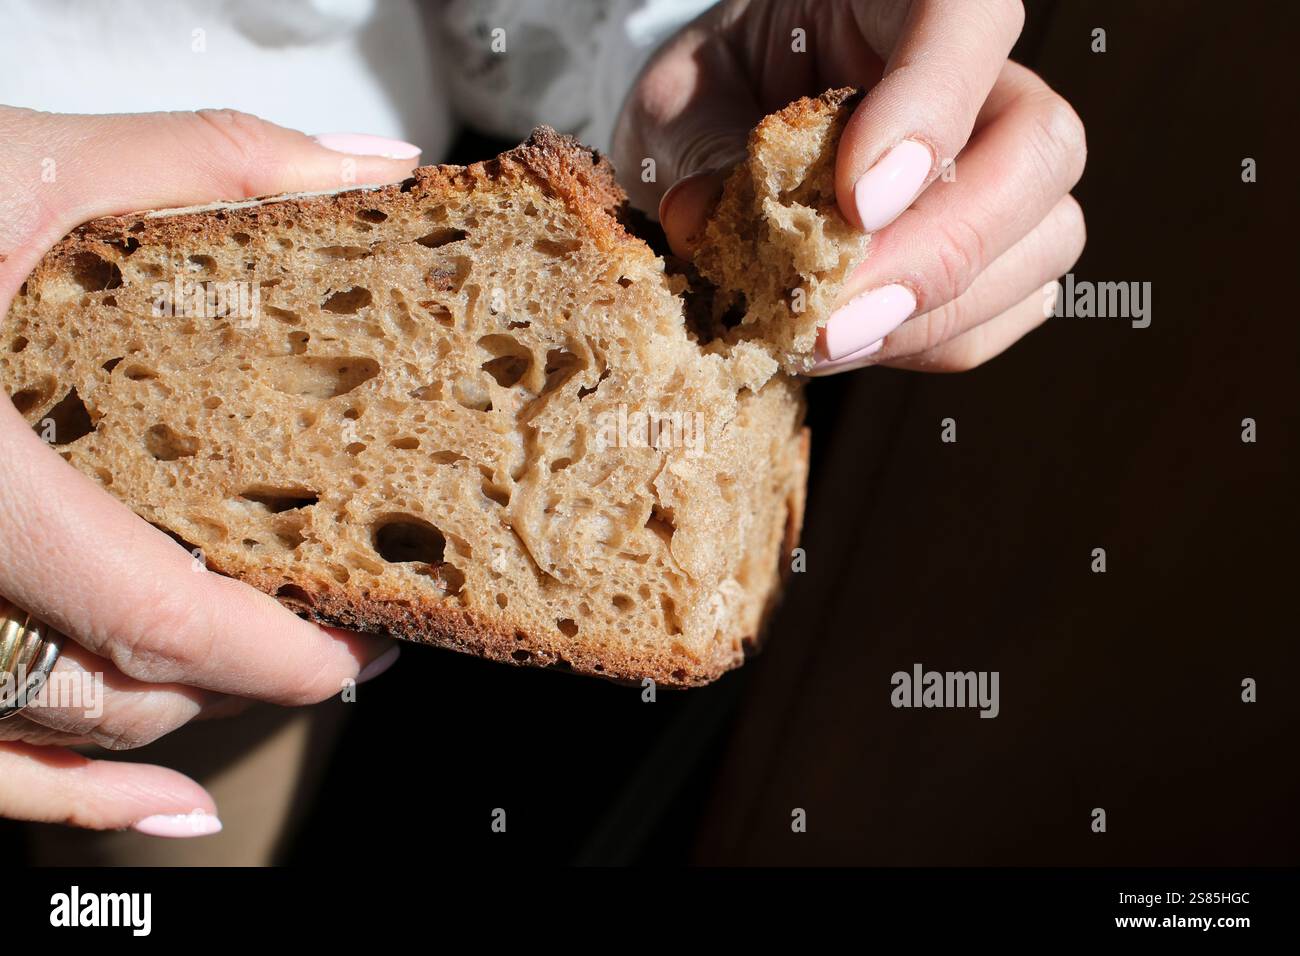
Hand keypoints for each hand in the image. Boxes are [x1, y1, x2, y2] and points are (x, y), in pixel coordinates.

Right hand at [0, 108, 419, 835]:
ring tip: (260, 673)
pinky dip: (61, 790)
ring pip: (53, 721)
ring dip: (174, 709)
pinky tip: (158, 805)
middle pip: (120, 681)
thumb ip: (199, 162)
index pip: (154, 613)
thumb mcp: (11, 168)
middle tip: (336, 631)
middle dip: (244, 670)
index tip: (360, 648)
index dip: (278, 651)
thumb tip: (360, 168)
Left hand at [614, 0, 1085, 372]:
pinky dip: (926, 342)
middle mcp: (986, 75)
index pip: (968, 20)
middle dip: (937, 252)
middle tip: (833, 313)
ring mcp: (1007, 165)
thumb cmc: (717, 94)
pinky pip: (1009, 310)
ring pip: (1043, 241)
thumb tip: (704, 217)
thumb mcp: (683, 101)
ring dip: (929, 315)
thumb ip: (698, 148)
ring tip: (820, 338)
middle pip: (1040, 148)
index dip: (930, 112)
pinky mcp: (1005, 249)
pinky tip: (846, 341)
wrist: (729, 134)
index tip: (857, 204)